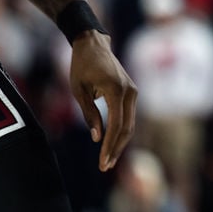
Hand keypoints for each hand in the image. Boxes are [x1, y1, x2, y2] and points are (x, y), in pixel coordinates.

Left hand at [69, 31, 137, 171]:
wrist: (94, 44)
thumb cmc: (81, 66)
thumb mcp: (78, 91)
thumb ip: (89, 114)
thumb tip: (97, 138)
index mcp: (116, 90)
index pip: (116, 125)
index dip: (110, 146)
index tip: (102, 162)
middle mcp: (129, 92)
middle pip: (127, 128)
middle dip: (116, 149)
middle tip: (104, 167)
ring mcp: (133, 92)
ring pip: (130, 124)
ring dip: (120, 143)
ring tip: (108, 160)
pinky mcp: (132, 92)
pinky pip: (129, 116)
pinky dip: (122, 132)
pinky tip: (112, 144)